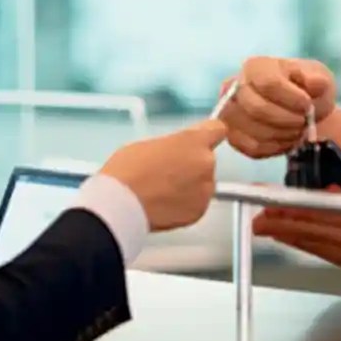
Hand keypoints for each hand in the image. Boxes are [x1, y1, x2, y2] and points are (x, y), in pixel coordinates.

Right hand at [100, 120, 223, 230]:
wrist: (122, 204)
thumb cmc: (128, 171)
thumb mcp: (150, 144)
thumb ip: (175, 144)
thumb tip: (179, 150)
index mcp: (195, 141)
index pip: (218, 129)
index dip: (208, 134)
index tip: (202, 139)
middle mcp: (206, 163)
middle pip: (206, 159)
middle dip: (192, 164)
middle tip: (168, 172)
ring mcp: (205, 189)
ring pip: (203, 183)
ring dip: (191, 185)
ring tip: (163, 191)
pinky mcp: (199, 211)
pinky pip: (197, 203)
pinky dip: (186, 204)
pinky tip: (165, 204)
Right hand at [219, 56, 336, 158]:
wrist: (298, 109)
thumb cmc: (306, 89)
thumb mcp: (319, 78)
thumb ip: (317, 79)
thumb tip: (315, 82)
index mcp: (255, 67)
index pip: (268, 83)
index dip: (292, 98)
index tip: (308, 105)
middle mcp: (235, 87)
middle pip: (257, 108)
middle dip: (287, 119)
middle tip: (303, 121)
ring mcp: (230, 112)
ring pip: (254, 131)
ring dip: (283, 135)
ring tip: (298, 130)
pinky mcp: (234, 136)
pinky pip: (253, 148)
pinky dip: (276, 147)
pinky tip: (287, 140)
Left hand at [253, 147, 340, 298]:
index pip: (318, 214)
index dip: (291, 210)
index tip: (271, 205)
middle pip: (306, 230)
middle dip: (278, 223)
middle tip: (256, 216)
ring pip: (309, 243)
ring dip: (286, 234)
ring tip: (264, 226)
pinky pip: (320, 252)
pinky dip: (302, 244)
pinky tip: (292, 238)